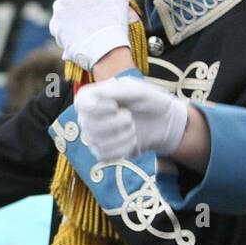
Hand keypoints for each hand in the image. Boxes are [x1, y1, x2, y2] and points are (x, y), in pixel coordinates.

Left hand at [50, 0, 130, 69]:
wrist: (106, 47)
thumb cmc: (115, 16)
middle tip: (90, 1)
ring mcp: (57, 12)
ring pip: (62, 5)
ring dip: (71, 8)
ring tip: (89, 18)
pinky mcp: (55, 27)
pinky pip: (59, 21)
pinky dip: (68, 24)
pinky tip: (82, 28)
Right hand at [73, 77, 189, 161]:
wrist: (163, 121)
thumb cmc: (149, 101)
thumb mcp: (137, 89)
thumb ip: (117, 89)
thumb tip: (100, 93)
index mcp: (92, 97)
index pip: (81, 103)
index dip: (96, 107)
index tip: (114, 106)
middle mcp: (87, 117)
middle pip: (90, 125)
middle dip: (116, 123)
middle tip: (130, 117)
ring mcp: (92, 136)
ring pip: (98, 142)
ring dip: (122, 137)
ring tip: (133, 129)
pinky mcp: (101, 152)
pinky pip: (104, 155)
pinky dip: (123, 149)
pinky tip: (132, 141)